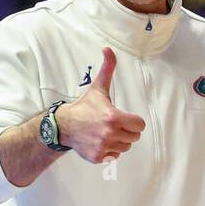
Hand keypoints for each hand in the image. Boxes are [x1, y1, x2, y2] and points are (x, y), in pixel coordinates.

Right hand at [55, 47, 145, 163]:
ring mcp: (104, 147)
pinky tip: (100, 141)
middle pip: (134, 137)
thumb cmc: (84, 107)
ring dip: (119, 141)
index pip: (140, 125)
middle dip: (127, 131)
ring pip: (125, 147)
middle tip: (114, 125)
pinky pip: (114, 156)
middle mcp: (110, 134)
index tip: (124, 118)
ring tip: (107, 132)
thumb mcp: (98, 88)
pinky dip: (110, 150)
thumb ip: (107, 68)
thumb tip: (108, 48)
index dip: (134, 121)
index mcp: (114, 117)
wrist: (65, 126)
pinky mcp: (98, 157)